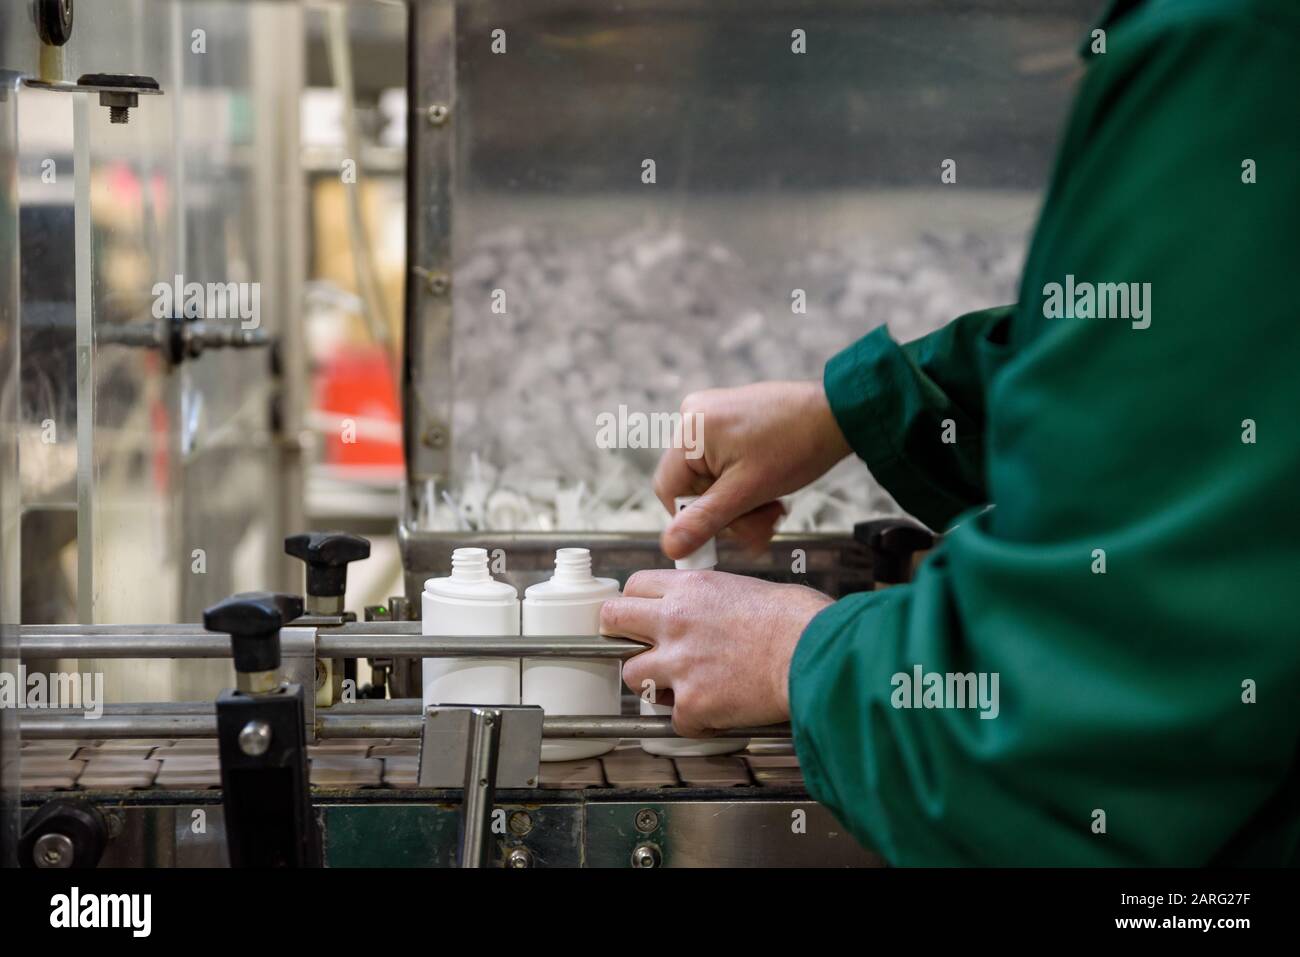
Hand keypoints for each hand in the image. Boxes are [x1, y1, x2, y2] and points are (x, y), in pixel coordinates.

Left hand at [601, 569, 833, 734]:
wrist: (816, 656)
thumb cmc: (799, 621)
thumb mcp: (748, 588)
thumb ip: (713, 599)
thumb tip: (710, 612)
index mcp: (690, 589)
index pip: (633, 587)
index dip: (636, 604)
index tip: (643, 615)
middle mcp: (675, 622)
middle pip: (612, 622)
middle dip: (622, 636)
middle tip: (640, 647)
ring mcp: (679, 664)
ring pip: (632, 676)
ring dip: (654, 683)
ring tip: (684, 686)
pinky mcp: (692, 704)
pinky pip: (674, 720)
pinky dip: (693, 721)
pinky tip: (715, 713)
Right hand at [657, 381, 851, 560]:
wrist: (839, 413)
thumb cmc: (798, 444)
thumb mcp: (748, 491)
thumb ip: (706, 519)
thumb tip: (670, 547)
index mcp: (691, 429)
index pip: (670, 490)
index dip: (694, 520)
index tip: (724, 537)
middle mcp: (694, 417)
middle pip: (693, 487)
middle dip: (728, 513)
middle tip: (762, 526)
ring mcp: (712, 417)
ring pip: (711, 481)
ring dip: (740, 504)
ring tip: (773, 510)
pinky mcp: (730, 421)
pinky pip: (723, 465)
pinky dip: (744, 485)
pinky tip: (770, 493)